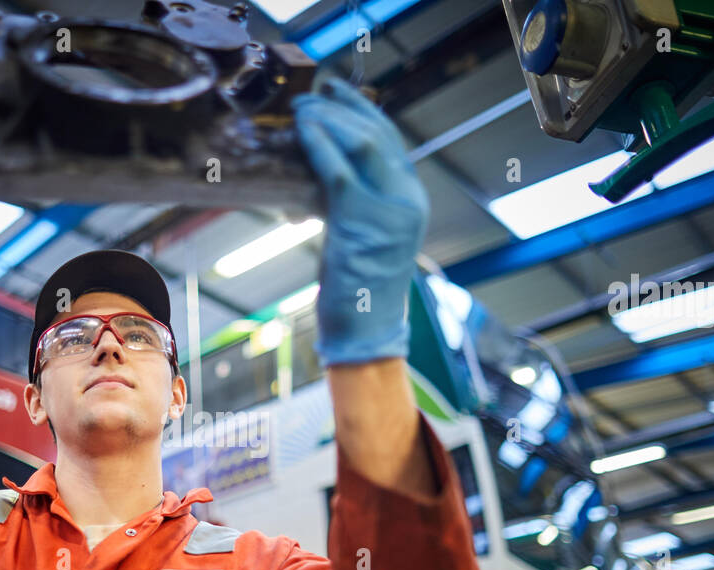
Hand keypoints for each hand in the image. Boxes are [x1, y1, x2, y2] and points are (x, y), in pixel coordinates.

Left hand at [292, 78, 429, 366]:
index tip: (334, 91)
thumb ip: (352, 201)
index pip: (390, 140)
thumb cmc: (357, 292)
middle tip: (309, 94)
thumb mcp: (360, 235)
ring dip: (328, 120)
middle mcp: (408, 200)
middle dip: (341, 107)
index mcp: (412, 200)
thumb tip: (321, 169)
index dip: (361, 109)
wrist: (367, 334)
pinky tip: (303, 132)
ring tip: (301, 107)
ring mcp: (391, 210)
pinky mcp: (364, 224)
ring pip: (362, 144)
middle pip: (377, 134)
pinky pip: (339, 172)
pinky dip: (319, 146)